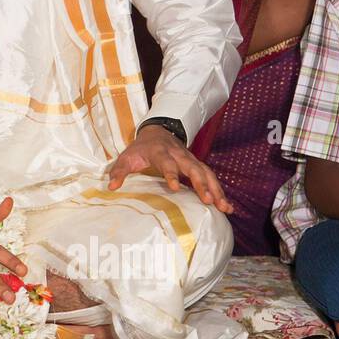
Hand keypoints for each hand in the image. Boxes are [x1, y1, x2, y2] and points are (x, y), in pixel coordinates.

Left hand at [108, 125, 232, 213]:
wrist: (157, 131)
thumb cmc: (141, 148)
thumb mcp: (126, 157)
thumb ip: (119, 171)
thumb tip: (111, 187)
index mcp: (160, 151)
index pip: (167, 162)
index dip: (171, 174)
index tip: (174, 188)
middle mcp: (179, 154)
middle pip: (193, 168)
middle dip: (201, 184)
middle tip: (207, 201)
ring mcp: (191, 159)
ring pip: (206, 173)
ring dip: (216, 190)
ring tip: (224, 207)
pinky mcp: (197, 165)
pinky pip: (210, 178)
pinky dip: (219, 191)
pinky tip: (227, 206)